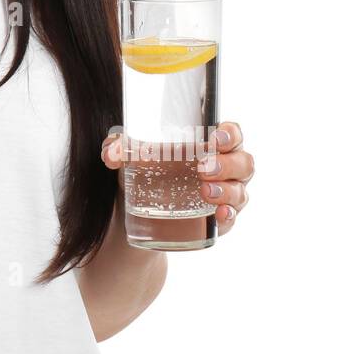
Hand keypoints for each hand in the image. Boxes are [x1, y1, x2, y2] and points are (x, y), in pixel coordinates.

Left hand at [101, 121, 252, 232]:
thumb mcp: (131, 155)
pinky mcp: (218, 220)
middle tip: (203, 168)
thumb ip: (118, 147)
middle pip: (243, 161)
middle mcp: (225, 167)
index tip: (216, 136)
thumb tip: (111, 154)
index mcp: (209, 143)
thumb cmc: (145, 168)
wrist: (136, 210)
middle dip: (227, 164)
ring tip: (205, 192)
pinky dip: (228, 216)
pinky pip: (232, 217)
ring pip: (240, 190)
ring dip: (227, 190)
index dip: (231, 133)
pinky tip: (219, 215)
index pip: (232, 133)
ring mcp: (226, 194)